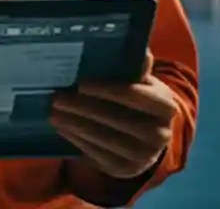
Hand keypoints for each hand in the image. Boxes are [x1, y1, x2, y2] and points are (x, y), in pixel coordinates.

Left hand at [50, 51, 178, 179]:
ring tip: (54, 113)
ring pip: (106, 139)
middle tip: (58, 98)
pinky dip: (78, 140)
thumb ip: (137, 68)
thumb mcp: (142, 84)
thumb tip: (140, 50)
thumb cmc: (138, 102)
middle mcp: (160, 134)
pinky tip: (63, 128)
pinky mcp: (126, 170)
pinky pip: (99, 155)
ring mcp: (144, 156)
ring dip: (76, 125)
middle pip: (118, 120)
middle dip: (84, 108)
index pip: (135, 96)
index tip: (82, 84)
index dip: (107, 90)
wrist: (148, 138)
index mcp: (165, 107)